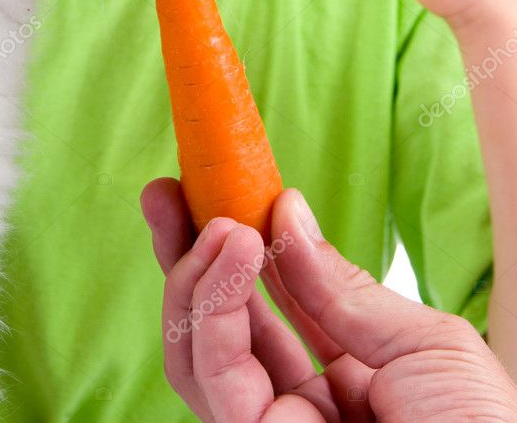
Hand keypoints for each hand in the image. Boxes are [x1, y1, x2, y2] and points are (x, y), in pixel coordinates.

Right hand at [141, 179, 516, 421]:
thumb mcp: (426, 344)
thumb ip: (344, 288)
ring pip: (199, 352)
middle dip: (187, 255)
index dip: (242, 247)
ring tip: (218, 223)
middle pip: (219, 325)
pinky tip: (233, 256)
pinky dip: (213, 311)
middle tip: (166, 195)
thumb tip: (287, 211)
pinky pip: (216, 378)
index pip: (274, 304)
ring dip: (196, 276)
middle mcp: (300, 405)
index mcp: (348, 379)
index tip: (217, 190)